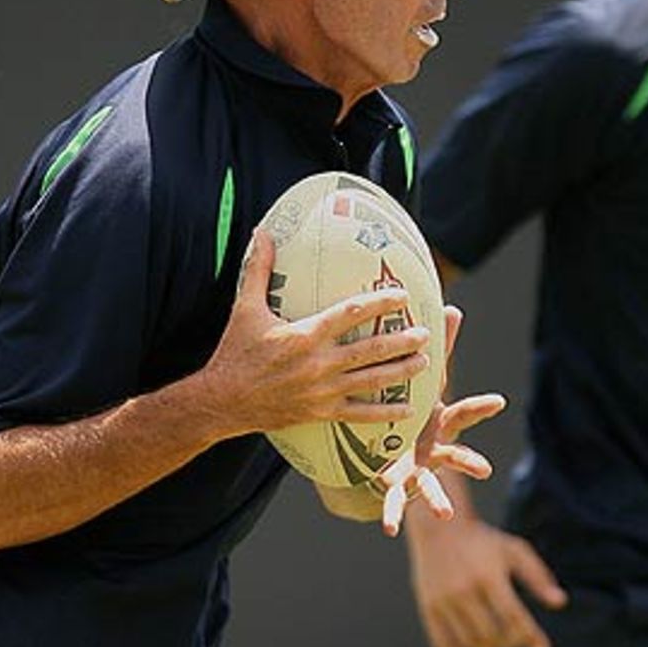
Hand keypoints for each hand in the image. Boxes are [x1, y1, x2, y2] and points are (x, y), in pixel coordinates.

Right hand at [200, 227, 431, 438]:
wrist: (222, 401)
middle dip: (401, 341)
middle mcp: (318, 364)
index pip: (350, 314)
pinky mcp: (321, 413)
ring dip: (401, 372)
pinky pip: (359, 414)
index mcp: (304, 335)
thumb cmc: (234, 352)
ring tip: (425, 362)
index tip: (402, 295)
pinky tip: (408, 409)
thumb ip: (258, 270)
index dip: (379, 302)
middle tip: (425, 332)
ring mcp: (322, 391)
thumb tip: (263, 233)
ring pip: (371, 381)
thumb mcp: (245, 308)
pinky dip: (385, 412)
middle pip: (370, 350)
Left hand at [374, 306, 504, 535]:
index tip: (499, 402)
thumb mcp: (427, 381)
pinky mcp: (399, 486)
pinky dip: (393, 513)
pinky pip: (396, 501)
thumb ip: (440, 349)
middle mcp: (435, 449)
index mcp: (440, 422)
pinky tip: (389, 528)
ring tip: (445, 514)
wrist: (396, 449)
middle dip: (468, 461)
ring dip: (436, 499)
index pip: (463, 413)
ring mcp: (420, 470)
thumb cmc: (416, 411)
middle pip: (454, 454)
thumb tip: (453, 307)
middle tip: (484, 469)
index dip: (480, 408)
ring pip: (431, 485)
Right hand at [407, 514, 567, 646]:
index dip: (530, 636)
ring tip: (500, 643)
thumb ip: (538, 577)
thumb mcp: (514, 551)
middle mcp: (463, 589)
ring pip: (470, 642)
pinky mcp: (428, 607)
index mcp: (488, 574)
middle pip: (492, 634)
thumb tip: (560, 603)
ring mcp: (443, 600)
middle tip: (519, 640)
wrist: (439, 527)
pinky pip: (441, 644)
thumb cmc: (484, 541)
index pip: (513, 616)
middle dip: (511, 644)